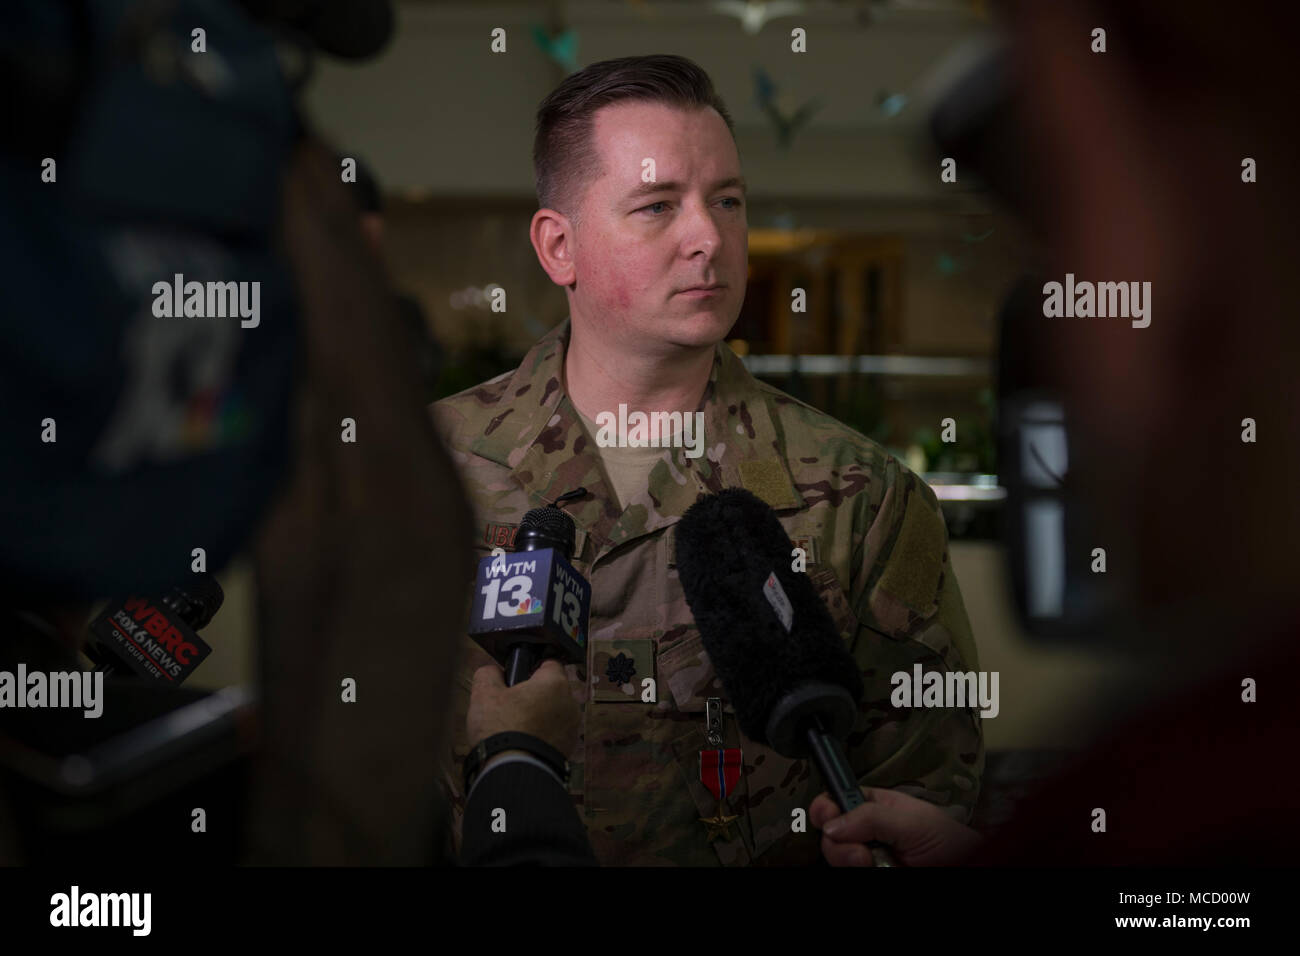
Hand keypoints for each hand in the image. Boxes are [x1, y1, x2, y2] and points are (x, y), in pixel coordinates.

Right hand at [466, 659, 580, 755]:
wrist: (514, 771)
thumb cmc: (502, 730)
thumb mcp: (484, 694)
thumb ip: (488, 674)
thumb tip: (493, 672)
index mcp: (555, 684)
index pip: (549, 663)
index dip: (530, 666)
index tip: (516, 677)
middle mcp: (570, 704)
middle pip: (551, 690)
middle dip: (533, 695)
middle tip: (510, 705)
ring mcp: (572, 728)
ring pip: (553, 713)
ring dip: (538, 716)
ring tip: (515, 727)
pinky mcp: (568, 748)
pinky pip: (554, 733)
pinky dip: (542, 735)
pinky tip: (523, 742)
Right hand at [809, 787, 984, 866]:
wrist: (962, 867)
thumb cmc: (947, 840)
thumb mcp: (911, 820)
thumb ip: (871, 817)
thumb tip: (833, 823)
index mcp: (871, 807)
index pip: (835, 802)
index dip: (825, 808)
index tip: (825, 817)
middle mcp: (864, 832)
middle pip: (830, 836)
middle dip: (840, 845)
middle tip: (863, 854)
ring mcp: (865, 858)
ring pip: (837, 860)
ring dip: (849, 862)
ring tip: (874, 865)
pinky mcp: (869, 874)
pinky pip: (849, 874)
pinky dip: (857, 873)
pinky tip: (876, 870)